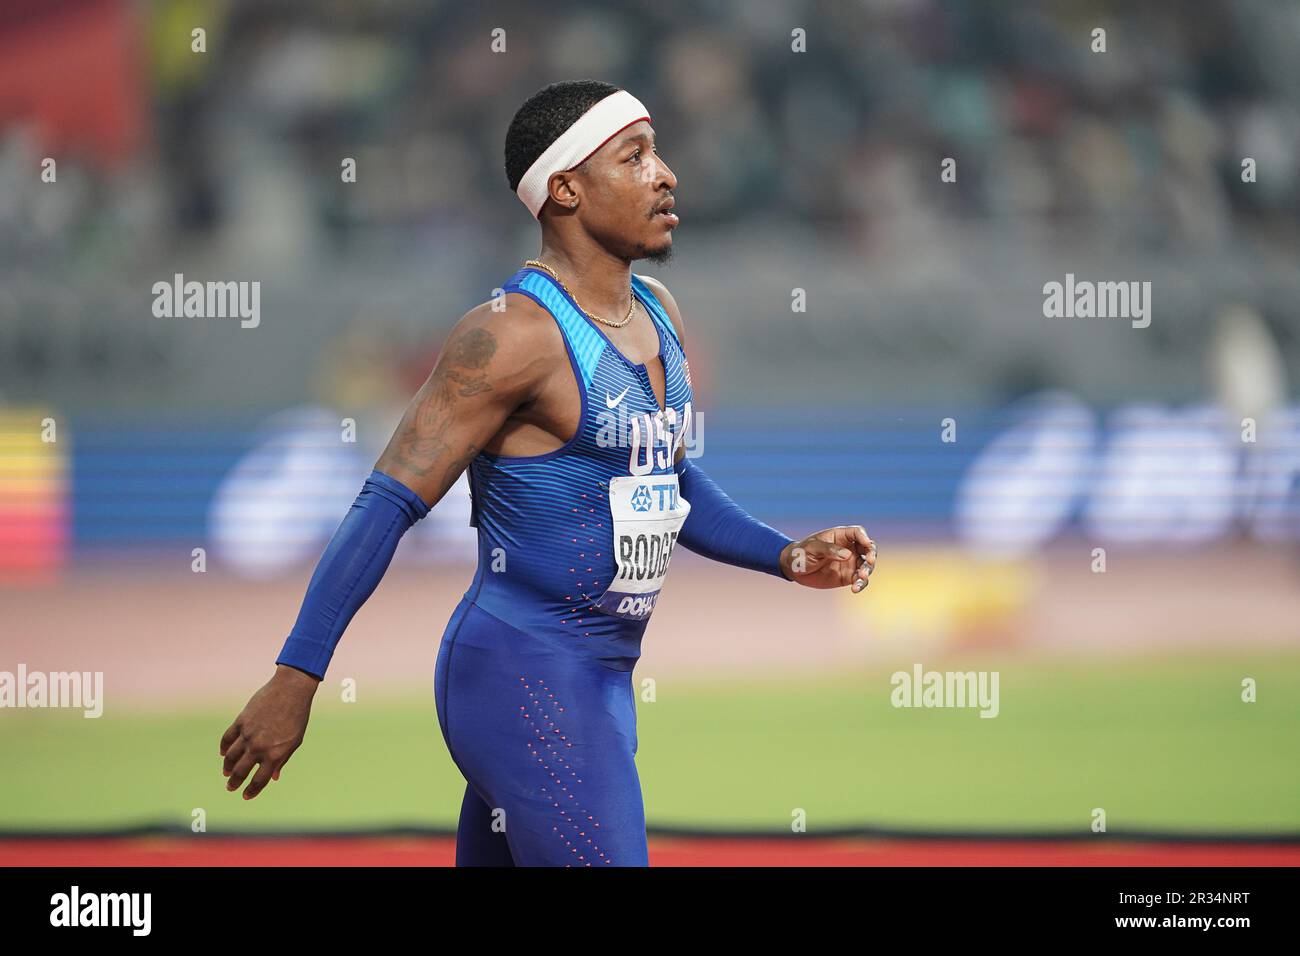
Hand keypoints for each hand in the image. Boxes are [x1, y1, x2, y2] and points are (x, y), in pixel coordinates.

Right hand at [219, 664, 318, 799]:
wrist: (291, 690)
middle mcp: (259, 747)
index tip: (246, 795)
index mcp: (275, 755)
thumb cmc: (297, 717)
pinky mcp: (241, 721)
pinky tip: (223, 753)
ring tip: (226, 772)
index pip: (260, 780)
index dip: (252, 790)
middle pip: (241, 771)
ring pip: (231, 757)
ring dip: (227, 766)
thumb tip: (274, 777)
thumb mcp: (294, 741)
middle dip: (234, 782)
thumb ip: (282, 760)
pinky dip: (224, 747)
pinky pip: (227, 738)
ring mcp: (248, 734)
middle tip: (230, 787)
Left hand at [780, 525, 876, 591]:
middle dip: (871, 554)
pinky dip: (860, 584)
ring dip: (867, 571)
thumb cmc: (802, 552)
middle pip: (867, 548)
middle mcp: (848, 548)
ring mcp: (849, 563)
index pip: (857, 533)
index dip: (864, 537)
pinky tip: (855, 589)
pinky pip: (858, 580)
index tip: (867, 544)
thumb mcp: (812, 548)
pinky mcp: (847, 577)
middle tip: (869, 562)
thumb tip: (848, 555)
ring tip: (861, 578)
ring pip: (866, 565)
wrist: (794, 569)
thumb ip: (829, 550)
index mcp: (840, 536)